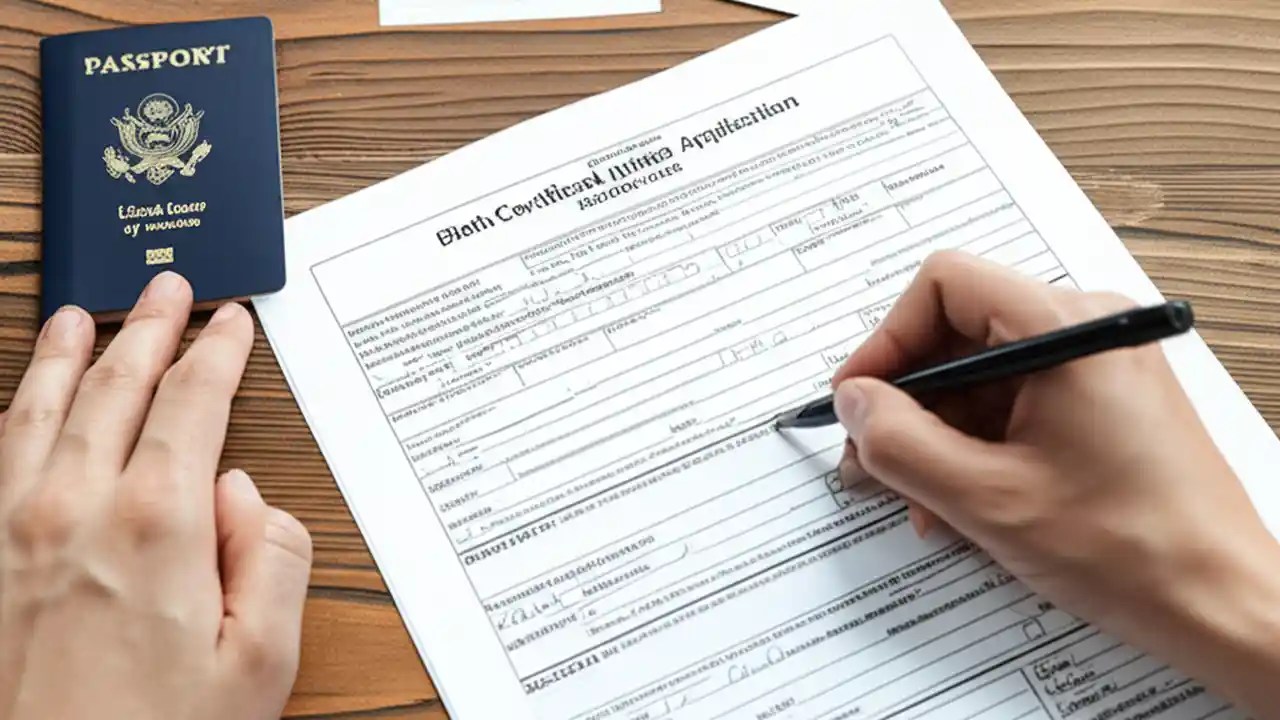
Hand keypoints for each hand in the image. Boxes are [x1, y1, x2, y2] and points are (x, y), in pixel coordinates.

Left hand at [0, 272, 312, 718]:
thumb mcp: (259, 663)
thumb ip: (273, 561)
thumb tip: (248, 496)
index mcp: (157, 526)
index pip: (193, 405)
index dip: (216, 353)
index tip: (231, 322)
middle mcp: (75, 509)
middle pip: (115, 388)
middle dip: (147, 329)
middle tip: (166, 289)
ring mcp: (11, 530)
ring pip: (40, 408)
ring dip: (67, 352)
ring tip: (82, 314)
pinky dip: (16, 405)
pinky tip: (25, 397)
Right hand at [832, 251, 1279, 716]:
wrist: (1223, 605)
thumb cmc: (1132, 550)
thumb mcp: (986, 498)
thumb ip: (900, 443)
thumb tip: (853, 402)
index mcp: (1067, 329)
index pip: (945, 285)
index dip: (887, 340)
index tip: (857, 397)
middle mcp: (1087, 332)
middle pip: (959, 333)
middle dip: (907, 401)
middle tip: (870, 457)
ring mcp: (1099, 369)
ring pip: (983, 378)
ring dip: (937, 436)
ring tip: (916, 499)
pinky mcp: (1103, 406)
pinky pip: (1017, 407)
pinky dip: (976, 449)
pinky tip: (958, 503)